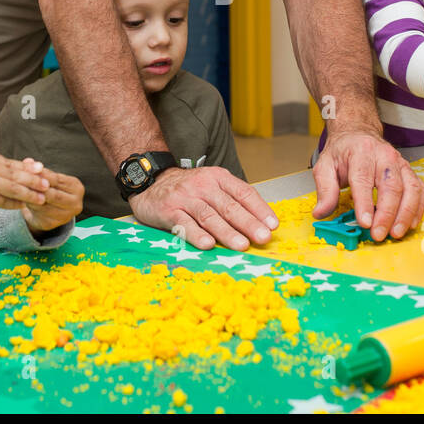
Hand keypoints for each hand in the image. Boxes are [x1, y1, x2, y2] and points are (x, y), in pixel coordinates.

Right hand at [0, 148, 50, 224]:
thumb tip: (16, 171)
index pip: (10, 162)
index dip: (27, 168)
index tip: (41, 170)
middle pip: (17, 172)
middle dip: (34, 179)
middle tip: (49, 182)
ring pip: (16, 186)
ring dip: (31, 192)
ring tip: (43, 196)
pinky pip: (7, 201)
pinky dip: (17, 204)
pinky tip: (25, 206)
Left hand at [22, 168, 84, 233]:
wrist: (50, 210)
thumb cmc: (51, 188)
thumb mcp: (48, 178)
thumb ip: (39, 170)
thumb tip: (27, 161)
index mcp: (77, 188)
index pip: (57, 180)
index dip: (42, 174)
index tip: (28, 169)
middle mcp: (76, 204)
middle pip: (53, 194)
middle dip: (37, 188)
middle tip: (21, 181)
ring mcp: (65, 216)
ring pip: (45, 205)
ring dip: (31, 197)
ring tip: (20, 190)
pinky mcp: (53, 224)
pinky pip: (38, 214)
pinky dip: (29, 206)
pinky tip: (22, 200)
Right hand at [128, 166, 276, 251]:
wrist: (151, 182)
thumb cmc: (188, 190)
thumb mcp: (211, 185)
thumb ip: (232, 200)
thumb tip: (259, 222)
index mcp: (218, 178)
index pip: (243, 193)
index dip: (259, 209)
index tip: (272, 225)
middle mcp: (203, 185)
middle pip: (229, 206)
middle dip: (248, 223)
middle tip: (263, 238)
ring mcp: (185, 198)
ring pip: (209, 216)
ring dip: (227, 232)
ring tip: (241, 245)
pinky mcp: (168, 211)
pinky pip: (185, 224)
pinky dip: (197, 235)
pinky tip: (208, 244)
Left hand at [313, 130, 423, 240]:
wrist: (357, 133)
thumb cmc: (342, 151)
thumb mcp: (325, 166)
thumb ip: (325, 190)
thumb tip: (320, 213)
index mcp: (360, 153)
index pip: (363, 179)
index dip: (365, 203)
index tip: (364, 223)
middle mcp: (384, 156)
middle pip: (391, 185)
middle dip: (386, 213)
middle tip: (379, 234)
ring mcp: (400, 162)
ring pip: (410, 188)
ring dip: (406, 213)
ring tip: (396, 232)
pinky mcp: (409, 170)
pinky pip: (420, 188)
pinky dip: (418, 207)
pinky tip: (410, 222)